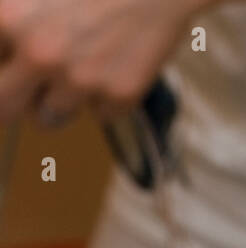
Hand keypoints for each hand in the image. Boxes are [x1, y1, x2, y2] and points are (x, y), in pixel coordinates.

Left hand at [0, 0, 207, 123]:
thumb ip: (12, 20)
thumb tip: (10, 55)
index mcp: (8, 19)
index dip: (4, 64)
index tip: (13, 63)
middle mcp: (41, 55)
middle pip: (5, 108)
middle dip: (15, 100)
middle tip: (27, 91)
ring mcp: (83, 80)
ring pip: (49, 118)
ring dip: (58, 100)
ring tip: (79, 67)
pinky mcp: (121, 95)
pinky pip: (99, 114)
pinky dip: (104, 97)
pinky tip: (116, 62)